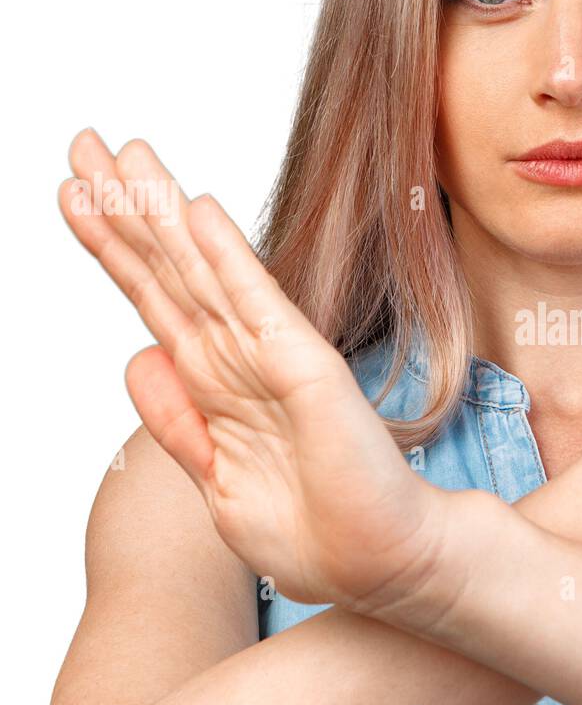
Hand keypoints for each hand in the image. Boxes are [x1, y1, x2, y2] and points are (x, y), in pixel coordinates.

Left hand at [59, 129, 452, 613]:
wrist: (386, 565)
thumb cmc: (318, 533)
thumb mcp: (218, 484)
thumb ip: (177, 423)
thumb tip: (134, 359)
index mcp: (215, 385)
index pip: (154, 299)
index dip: (112, 246)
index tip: (72, 193)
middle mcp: (238, 359)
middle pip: (169, 268)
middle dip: (123, 207)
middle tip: (82, 139)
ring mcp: (273, 357)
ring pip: (202, 272)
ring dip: (161, 212)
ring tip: (123, 152)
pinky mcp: (306, 367)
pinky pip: (255, 303)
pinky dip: (226, 255)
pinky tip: (196, 208)